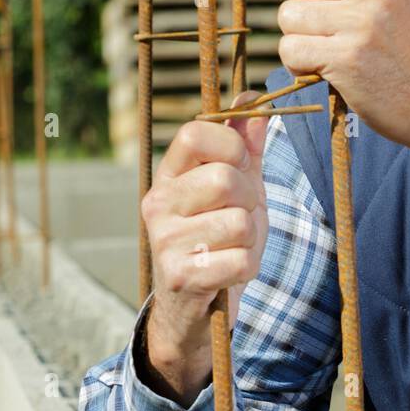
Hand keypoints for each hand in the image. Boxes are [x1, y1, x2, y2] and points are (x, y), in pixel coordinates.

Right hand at [139, 91, 268, 403]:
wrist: (196, 312)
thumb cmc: (220, 241)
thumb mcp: (238, 189)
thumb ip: (246, 146)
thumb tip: (252, 99)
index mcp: (170, 175)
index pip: (195, 131)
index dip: (232, 145)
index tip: (240, 167)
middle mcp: (158, 202)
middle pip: (224, 178)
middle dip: (249, 199)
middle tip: (242, 217)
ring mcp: (163, 241)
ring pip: (238, 222)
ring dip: (250, 238)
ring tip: (233, 248)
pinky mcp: (178, 277)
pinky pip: (239, 260)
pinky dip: (246, 268)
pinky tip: (227, 273)